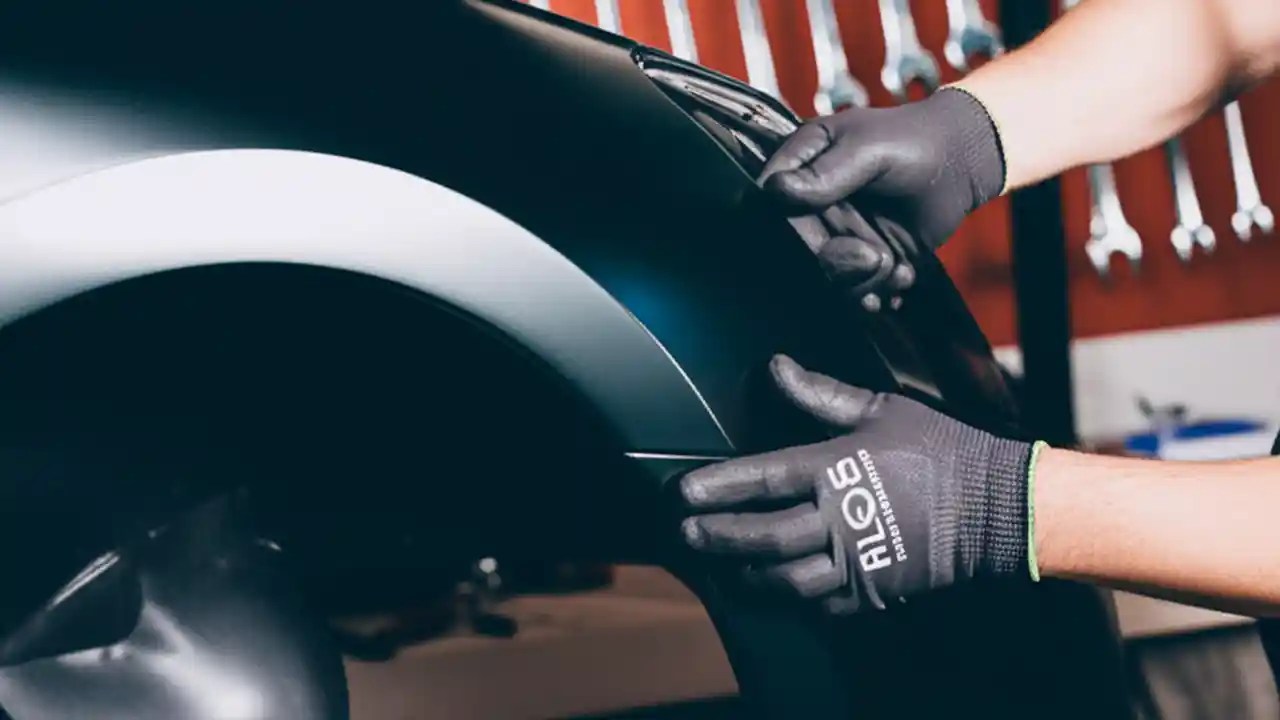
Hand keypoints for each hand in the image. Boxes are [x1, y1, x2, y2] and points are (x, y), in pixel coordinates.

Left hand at [675, 355, 1037, 613]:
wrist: (998, 507)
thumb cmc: (940, 450)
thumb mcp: (881, 409)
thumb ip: (821, 395)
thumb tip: (775, 367)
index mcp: (837, 468)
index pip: (762, 478)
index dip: (718, 487)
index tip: (683, 493)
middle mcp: (840, 520)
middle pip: (761, 537)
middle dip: (717, 536)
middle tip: (685, 533)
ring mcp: (857, 562)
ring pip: (784, 580)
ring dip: (746, 575)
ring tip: (722, 568)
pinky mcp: (873, 593)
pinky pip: (819, 605)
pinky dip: (789, 599)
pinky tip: (769, 589)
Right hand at [762, 88, 1004, 311]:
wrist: (961, 162)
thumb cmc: (915, 141)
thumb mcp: (869, 148)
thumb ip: (827, 171)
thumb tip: (777, 190)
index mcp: (799, 166)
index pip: (770, 208)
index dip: (792, 232)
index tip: (827, 239)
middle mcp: (810, 205)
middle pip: (799, 251)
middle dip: (837, 264)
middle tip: (875, 257)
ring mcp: (836, 233)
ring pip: (827, 277)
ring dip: (863, 282)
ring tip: (896, 269)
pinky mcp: (861, 257)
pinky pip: (855, 289)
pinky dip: (880, 291)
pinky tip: (903, 275)